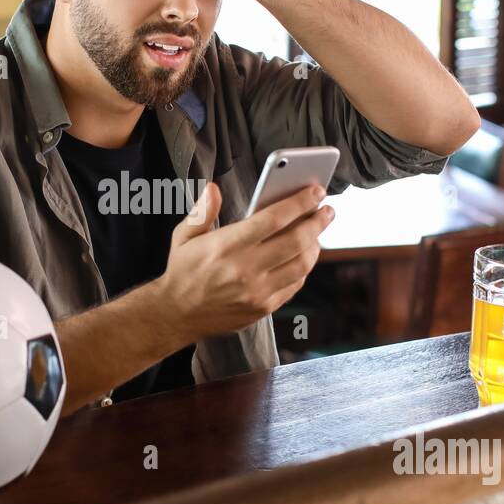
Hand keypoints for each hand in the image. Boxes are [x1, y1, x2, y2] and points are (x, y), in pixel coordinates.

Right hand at [152, 181, 334, 338]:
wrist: (176, 315)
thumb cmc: (182, 271)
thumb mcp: (184, 236)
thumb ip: (202, 211)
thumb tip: (214, 188)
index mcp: (225, 246)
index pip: (273, 219)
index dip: (299, 202)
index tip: (316, 191)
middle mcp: (244, 270)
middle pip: (295, 241)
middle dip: (317, 222)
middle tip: (327, 210)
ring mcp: (256, 292)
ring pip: (301, 264)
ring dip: (316, 245)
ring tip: (317, 231)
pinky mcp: (263, 308)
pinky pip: (294, 285)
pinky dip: (304, 268)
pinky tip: (304, 255)